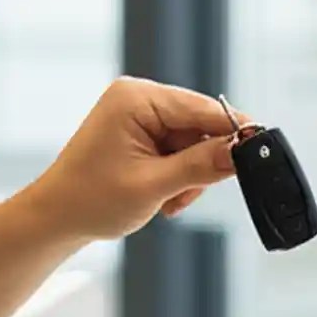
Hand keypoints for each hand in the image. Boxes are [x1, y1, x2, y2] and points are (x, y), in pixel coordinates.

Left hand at [25, 77, 248, 240]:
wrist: (56, 219)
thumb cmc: (91, 200)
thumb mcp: (153, 185)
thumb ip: (201, 166)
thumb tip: (243, 153)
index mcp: (137, 98)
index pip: (204, 108)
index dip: (235, 133)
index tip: (261, 154)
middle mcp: (140, 98)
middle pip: (202, 126)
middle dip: (201, 165)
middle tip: (183, 196)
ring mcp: (141, 115)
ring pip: (195, 144)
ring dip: (189, 176)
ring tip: (166, 200)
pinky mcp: (143, 132)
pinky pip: (181, 151)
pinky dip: (179, 177)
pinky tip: (162, 195)